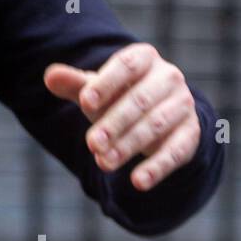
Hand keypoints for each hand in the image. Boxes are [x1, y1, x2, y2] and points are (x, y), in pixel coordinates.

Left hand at [42, 42, 200, 190]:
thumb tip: (49, 76)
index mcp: (144, 58)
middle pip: (139, 100)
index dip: (105, 84)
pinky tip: (138, 182)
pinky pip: (176, 151)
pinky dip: (157, 167)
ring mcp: (183, 105)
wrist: (162, 113)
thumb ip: (74, 84)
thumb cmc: (120, 96)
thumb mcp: (97, 90)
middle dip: (113, 124)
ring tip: (104, 163)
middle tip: (91, 144)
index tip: (84, 103)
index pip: (126, 66)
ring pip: (156, 125)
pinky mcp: (191, 133)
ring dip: (129, 146)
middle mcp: (168, 77)